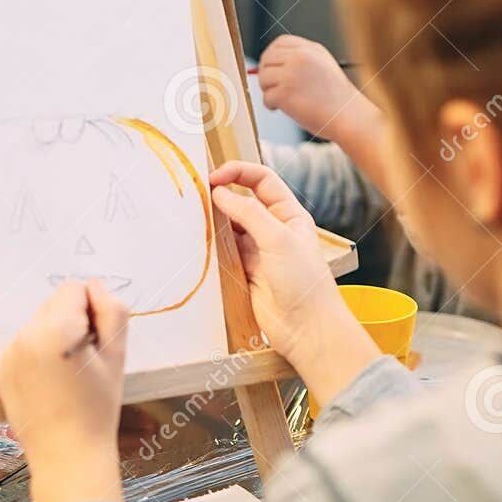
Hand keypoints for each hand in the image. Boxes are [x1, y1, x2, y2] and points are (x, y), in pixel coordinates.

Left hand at [0, 280, 128, 501]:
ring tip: (68, 375)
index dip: (92, 311)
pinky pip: (24, 346)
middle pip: (53, 304)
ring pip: (38, 324)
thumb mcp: (117, 356)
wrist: (68, 455)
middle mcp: (26, 336)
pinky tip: (51, 383)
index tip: (97, 342)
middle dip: (72, 322)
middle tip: (85, 361)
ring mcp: (9, 354)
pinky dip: (38, 355)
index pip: (74, 288)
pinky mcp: (1, 370)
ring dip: (54, 337)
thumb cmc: (98, 408)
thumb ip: (111, 311)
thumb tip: (94, 286)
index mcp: (56, 329)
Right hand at [210, 161, 382, 405]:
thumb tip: (220, 193)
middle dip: (221, 196)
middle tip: (197, 195)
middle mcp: (274, 230)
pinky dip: (211, 246)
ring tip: (195, 219)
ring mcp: (258, 252)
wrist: (306, 328)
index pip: (262, 181)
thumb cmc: (304, 282)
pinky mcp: (244, 272)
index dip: (238, 173)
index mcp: (290, 215)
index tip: (214, 177)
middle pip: (243, 202)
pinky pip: (223, 252)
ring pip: (230, 228)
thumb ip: (249, 214)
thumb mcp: (279, 239)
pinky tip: (200, 243)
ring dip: (214, 222)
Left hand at [257, 36, 376, 136]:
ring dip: (268, 91)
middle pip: (267, 59)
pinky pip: (266, 97)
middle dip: (266, 74)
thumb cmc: (337, 98)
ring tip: (282, 101)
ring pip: (264, 78)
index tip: (270, 68)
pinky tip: (283, 109)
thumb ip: (301, 61)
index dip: (271, 55)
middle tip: (271, 87)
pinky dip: (271, 105)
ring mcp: (291, 74)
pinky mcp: (285, 93)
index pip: (280, 43)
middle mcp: (300, 57)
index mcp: (310, 49)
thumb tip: (271, 66)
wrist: (347, 116)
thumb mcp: (324, 67)